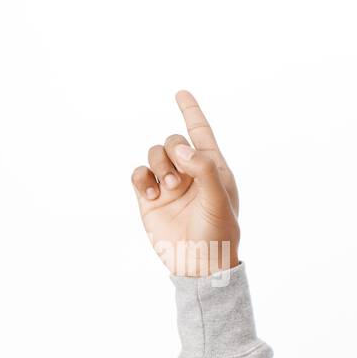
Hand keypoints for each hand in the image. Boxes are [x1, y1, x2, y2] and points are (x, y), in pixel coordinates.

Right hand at [131, 90, 240, 277]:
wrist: (199, 265)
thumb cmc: (218, 234)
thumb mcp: (218, 200)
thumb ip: (203, 169)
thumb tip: (182, 147)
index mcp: (213, 169)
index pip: (201, 133)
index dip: (191, 111)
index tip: (181, 92)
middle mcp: (190, 173)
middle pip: (173, 140)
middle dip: (172, 153)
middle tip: (178, 181)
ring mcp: (169, 184)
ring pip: (154, 154)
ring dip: (158, 166)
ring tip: (167, 190)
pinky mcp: (150, 198)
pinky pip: (138, 173)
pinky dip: (142, 178)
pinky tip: (152, 194)